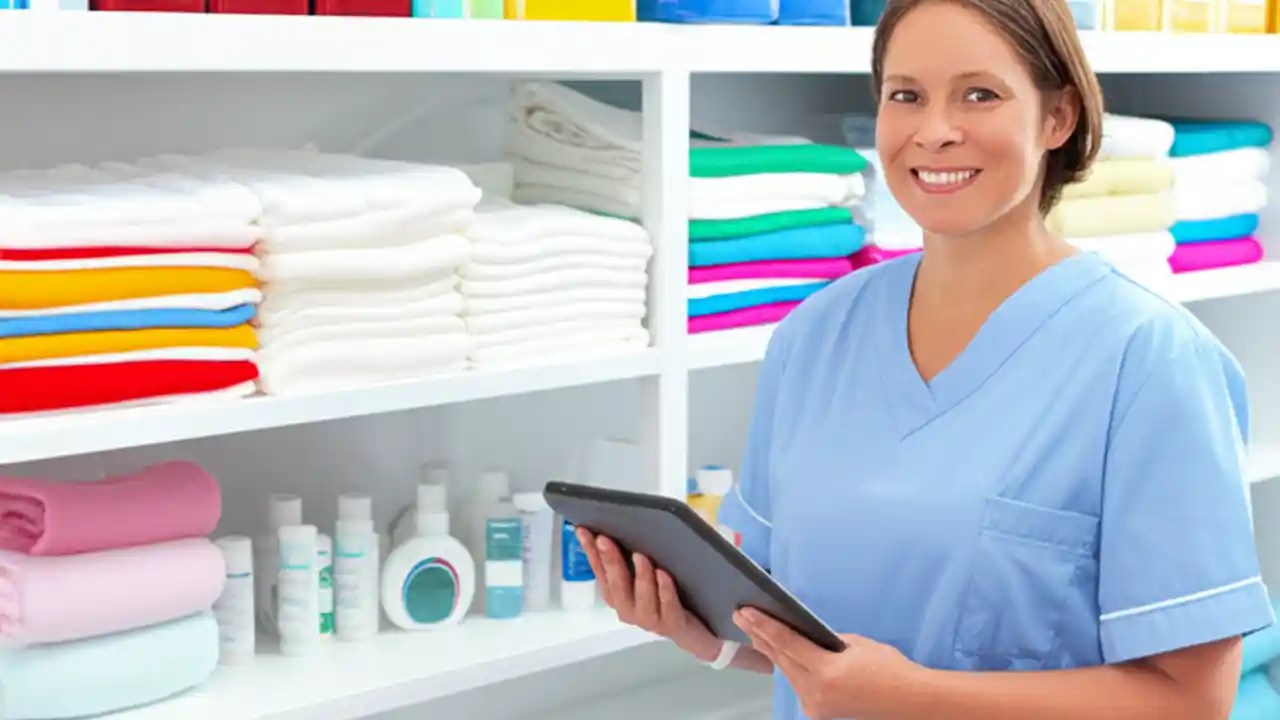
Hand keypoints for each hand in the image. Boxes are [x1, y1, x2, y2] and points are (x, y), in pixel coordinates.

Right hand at [577, 528, 721, 661]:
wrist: (696, 628)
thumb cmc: (667, 593)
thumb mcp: (648, 570)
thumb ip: (633, 552)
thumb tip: (626, 522)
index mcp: (617, 594)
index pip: (600, 570)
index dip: (590, 551)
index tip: (583, 530)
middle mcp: (628, 608)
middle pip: (617, 586)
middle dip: (610, 561)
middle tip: (605, 540)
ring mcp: (649, 619)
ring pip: (641, 599)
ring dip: (640, 576)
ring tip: (640, 555)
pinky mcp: (673, 625)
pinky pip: (667, 608)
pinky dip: (664, 591)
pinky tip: (664, 575)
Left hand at [734, 607, 922, 719]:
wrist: (908, 702)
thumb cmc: (889, 669)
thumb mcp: (856, 644)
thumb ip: (826, 640)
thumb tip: (805, 635)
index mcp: (826, 672)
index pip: (786, 642)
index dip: (763, 625)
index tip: (746, 611)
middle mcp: (816, 692)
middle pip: (780, 658)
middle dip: (759, 635)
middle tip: (741, 616)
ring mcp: (816, 705)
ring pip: (787, 671)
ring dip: (771, 651)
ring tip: (753, 630)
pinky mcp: (819, 710)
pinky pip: (798, 683)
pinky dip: (787, 666)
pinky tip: (775, 653)